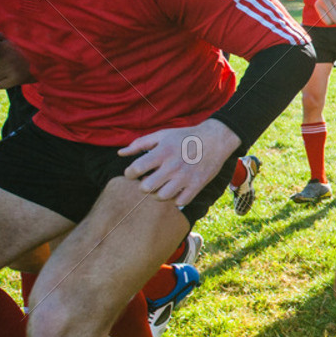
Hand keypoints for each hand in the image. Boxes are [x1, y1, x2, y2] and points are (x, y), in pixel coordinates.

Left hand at [0, 36, 32, 88]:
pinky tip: (9, 80)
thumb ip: (0, 37)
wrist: (49, 60)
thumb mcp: (15, 40)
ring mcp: (10, 68)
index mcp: (2, 46)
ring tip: (3, 74)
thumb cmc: (29, 51)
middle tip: (0, 68)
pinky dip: (2, 84)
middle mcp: (4, 56)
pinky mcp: (16, 79)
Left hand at [118, 119, 239, 205]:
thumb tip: (120, 154)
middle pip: (146, 187)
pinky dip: (174, 199)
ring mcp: (185, 178)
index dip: (129, 173)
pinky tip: (174, 190)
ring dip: (157, 194)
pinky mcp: (197, 185)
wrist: (215, 139)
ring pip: (161, 197)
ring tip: (160, 187)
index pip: (136, 169)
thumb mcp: (162, 135)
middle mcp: (173, 166)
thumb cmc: (185, 137)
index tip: (132, 172)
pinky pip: (180, 202)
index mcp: (162, 152)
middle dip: (142, 186)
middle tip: (147, 181)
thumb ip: (139, 144)